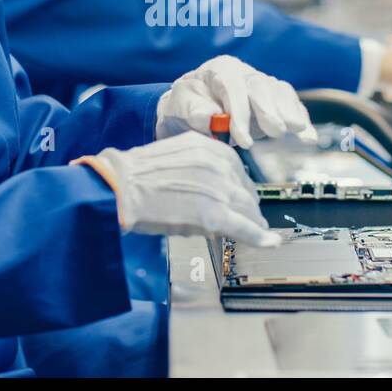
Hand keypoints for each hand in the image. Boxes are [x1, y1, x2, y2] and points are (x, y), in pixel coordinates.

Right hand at [92, 132, 280, 246]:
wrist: (121, 186)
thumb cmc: (139, 173)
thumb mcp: (178, 156)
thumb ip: (202, 166)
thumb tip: (213, 186)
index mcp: (212, 149)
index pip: (238, 172)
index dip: (241, 190)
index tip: (242, 199)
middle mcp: (221, 166)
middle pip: (245, 192)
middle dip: (247, 207)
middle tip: (248, 219)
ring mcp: (219, 191)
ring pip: (247, 210)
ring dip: (252, 222)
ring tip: (257, 233)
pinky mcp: (214, 216)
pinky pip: (244, 227)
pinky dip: (260, 236)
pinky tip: (270, 241)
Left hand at [156, 56, 316, 147]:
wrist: (189, 108)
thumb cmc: (184, 105)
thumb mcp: (179, 105)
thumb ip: (193, 110)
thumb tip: (211, 117)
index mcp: (221, 70)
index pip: (234, 87)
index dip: (240, 112)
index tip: (240, 139)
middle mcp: (245, 74)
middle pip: (262, 85)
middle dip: (270, 109)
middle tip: (276, 131)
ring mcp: (261, 86)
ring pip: (280, 92)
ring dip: (290, 112)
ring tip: (297, 130)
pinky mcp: (272, 102)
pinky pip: (290, 105)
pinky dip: (300, 119)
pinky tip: (308, 136)